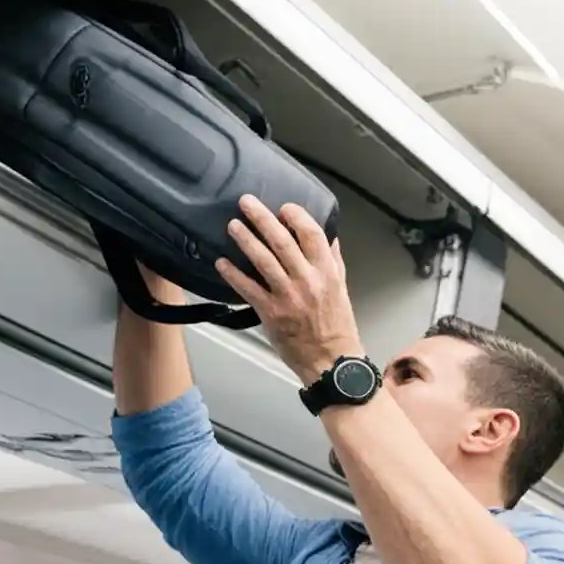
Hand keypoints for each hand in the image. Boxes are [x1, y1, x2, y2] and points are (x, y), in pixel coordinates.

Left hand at [215, 195, 363, 384]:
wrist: (332, 361)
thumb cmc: (337, 325)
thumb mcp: (342, 288)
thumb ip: (333, 260)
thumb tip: (328, 236)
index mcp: (327, 271)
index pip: (312, 233)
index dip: (296, 216)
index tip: (282, 206)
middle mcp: (308, 280)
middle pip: (282, 241)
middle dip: (262, 218)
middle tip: (246, 202)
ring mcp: (288, 296)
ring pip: (263, 261)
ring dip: (246, 240)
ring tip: (232, 225)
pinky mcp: (271, 313)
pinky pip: (248, 289)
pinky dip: (233, 274)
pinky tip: (221, 262)